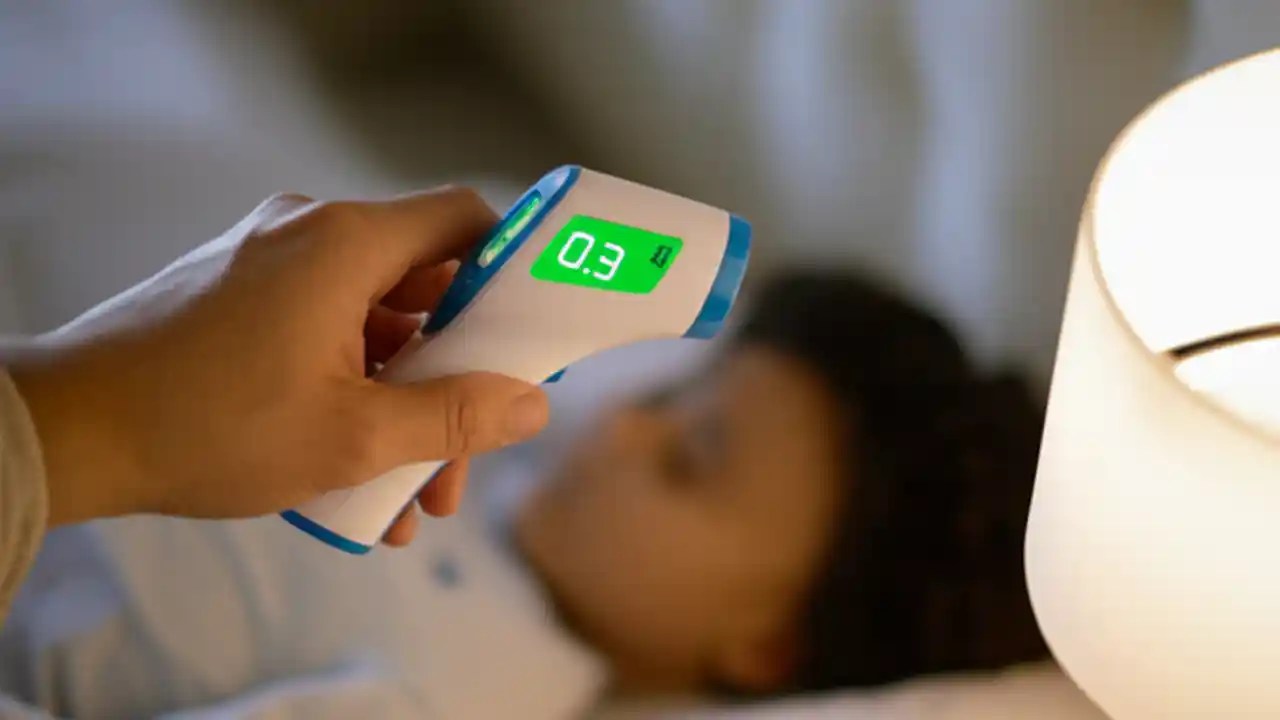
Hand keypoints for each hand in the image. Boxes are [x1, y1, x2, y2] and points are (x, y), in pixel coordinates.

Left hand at [4, 187, 547, 545]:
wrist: (67, 431)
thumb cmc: (208, 425)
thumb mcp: (351, 435)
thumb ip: (453, 418)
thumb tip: (532, 404)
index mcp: (346, 244)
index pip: (463, 221)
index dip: (509, 272)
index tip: (526, 340)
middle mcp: (310, 234)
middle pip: (421, 288)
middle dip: (452, 379)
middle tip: (459, 459)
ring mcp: (268, 262)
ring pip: (372, 321)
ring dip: (401, 402)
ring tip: (403, 496)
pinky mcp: (238, 295)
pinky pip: (322, 331)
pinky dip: (350, 389)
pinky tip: (351, 475)